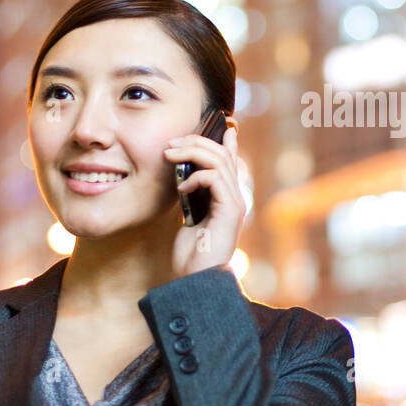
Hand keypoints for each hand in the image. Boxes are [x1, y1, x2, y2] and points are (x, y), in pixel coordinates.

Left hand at [163, 123, 244, 277]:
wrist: (195, 281)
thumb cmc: (191, 254)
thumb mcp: (189, 217)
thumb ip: (192, 196)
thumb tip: (184, 176)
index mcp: (226, 197)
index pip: (230, 161)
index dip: (226, 141)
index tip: (220, 125)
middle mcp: (235, 197)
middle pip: (222, 154)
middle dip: (196, 142)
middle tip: (171, 143)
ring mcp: (234, 204)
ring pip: (219, 162)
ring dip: (192, 152)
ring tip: (170, 154)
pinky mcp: (229, 212)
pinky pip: (215, 180)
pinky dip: (196, 176)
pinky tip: (182, 185)